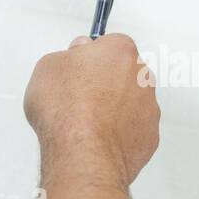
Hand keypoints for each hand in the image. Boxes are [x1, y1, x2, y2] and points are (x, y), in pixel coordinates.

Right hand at [24, 33, 159, 195]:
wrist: (82, 153)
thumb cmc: (67, 111)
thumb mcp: (48, 67)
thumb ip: (66, 57)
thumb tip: (71, 60)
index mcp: (120, 51)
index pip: (108, 45)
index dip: (89, 58)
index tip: (78, 68)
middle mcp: (142, 76)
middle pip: (123, 74)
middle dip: (105, 84)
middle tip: (79, 99)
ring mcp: (150, 108)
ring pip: (131, 104)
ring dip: (113, 110)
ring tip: (86, 124)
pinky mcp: (150, 137)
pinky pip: (134, 131)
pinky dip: (119, 135)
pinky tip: (98, 140)